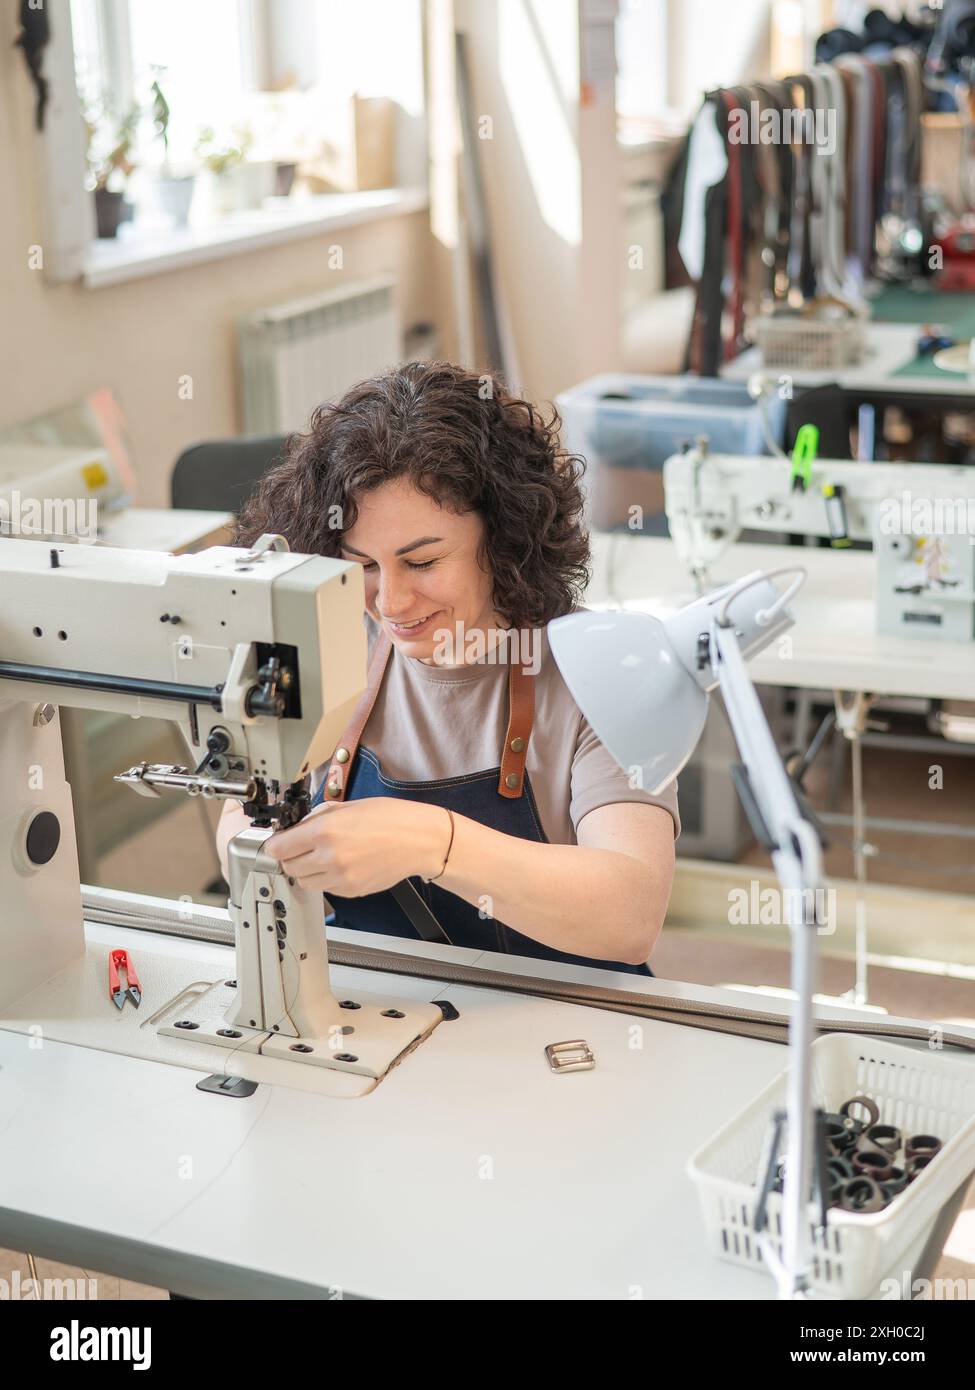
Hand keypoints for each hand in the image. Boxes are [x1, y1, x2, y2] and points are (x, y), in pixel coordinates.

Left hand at [263, 797, 450, 895]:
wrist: (419, 841)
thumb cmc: (392, 819)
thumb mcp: (348, 806)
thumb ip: (318, 818)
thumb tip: (297, 828)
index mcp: (326, 831)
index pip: (279, 848)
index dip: (275, 845)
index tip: (276, 843)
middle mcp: (329, 857)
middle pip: (289, 867)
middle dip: (290, 857)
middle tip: (300, 848)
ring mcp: (340, 878)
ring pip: (304, 882)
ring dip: (306, 870)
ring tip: (322, 856)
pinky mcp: (351, 891)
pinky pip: (325, 888)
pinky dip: (326, 878)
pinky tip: (341, 864)